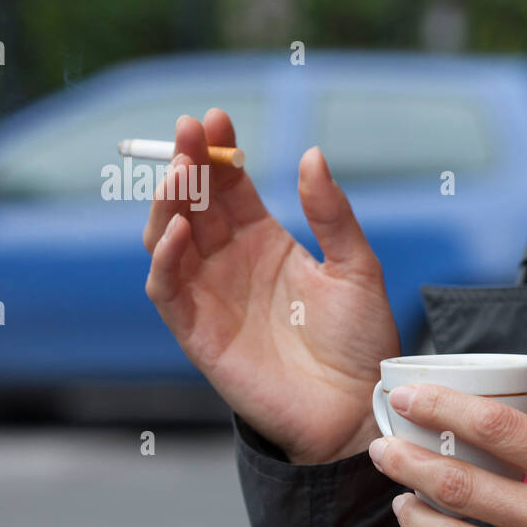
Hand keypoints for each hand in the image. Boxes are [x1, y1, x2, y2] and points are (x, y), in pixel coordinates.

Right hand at [143, 110, 399, 463]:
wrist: (356, 408)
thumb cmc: (362, 344)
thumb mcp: (357, 269)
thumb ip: (332, 215)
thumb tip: (312, 154)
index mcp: (267, 243)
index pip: (230, 187)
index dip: (218, 152)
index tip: (216, 118)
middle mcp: (232, 264)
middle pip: (195, 203)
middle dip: (189, 164)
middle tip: (192, 131)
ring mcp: (211, 296)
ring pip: (168, 238)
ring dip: (169, 203)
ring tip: (183, 173)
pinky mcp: (198, 333)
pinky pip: (167, 290)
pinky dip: (165, 258)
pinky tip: (180, 231)